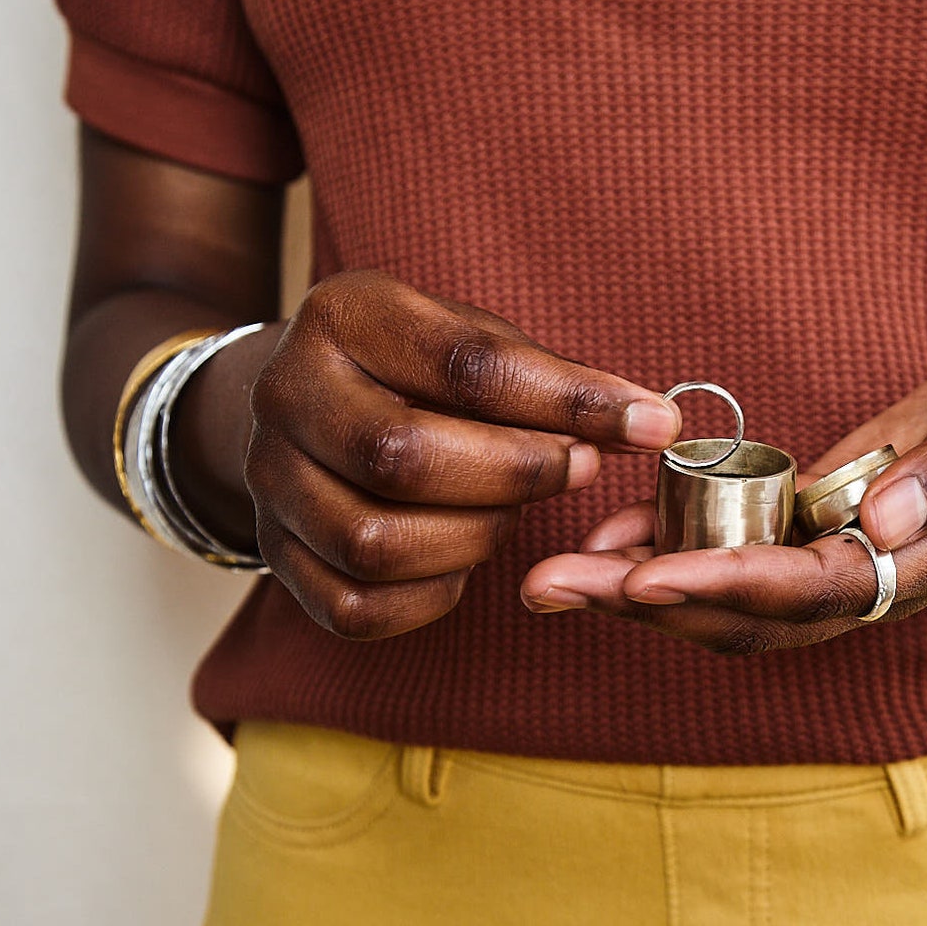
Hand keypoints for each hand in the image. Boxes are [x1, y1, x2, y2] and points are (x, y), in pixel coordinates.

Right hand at [245, 271, 681, 638]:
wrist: (310, 405)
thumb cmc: (416, 371)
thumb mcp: (476, 340)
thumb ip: (556, 382)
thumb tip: (655, 425)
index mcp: (343, 318)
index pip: (463, 364)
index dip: (568, 402)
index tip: (650, 425)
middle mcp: (286, 397)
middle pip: (404, 458)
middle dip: (518, 474)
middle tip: (576, 469)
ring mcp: (271, 483)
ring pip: (379, 542)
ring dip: (475, 536)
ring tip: (509, 509)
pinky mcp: (278, 558)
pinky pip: (361, 607)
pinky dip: (434, 592)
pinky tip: (462, 555)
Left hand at [521, 321, 926, 652]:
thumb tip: (884, 526)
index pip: (817, 590)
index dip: (729, 587)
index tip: (646, 579)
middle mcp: (878, 579)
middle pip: (752, 618)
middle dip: (649, 607)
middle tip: (548, 586)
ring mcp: (846, 560)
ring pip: (734, 604)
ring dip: (642, 594)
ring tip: (552, 576)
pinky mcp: (822, 527)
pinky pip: (739, 558)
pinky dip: (674, 552)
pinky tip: (615, 534)